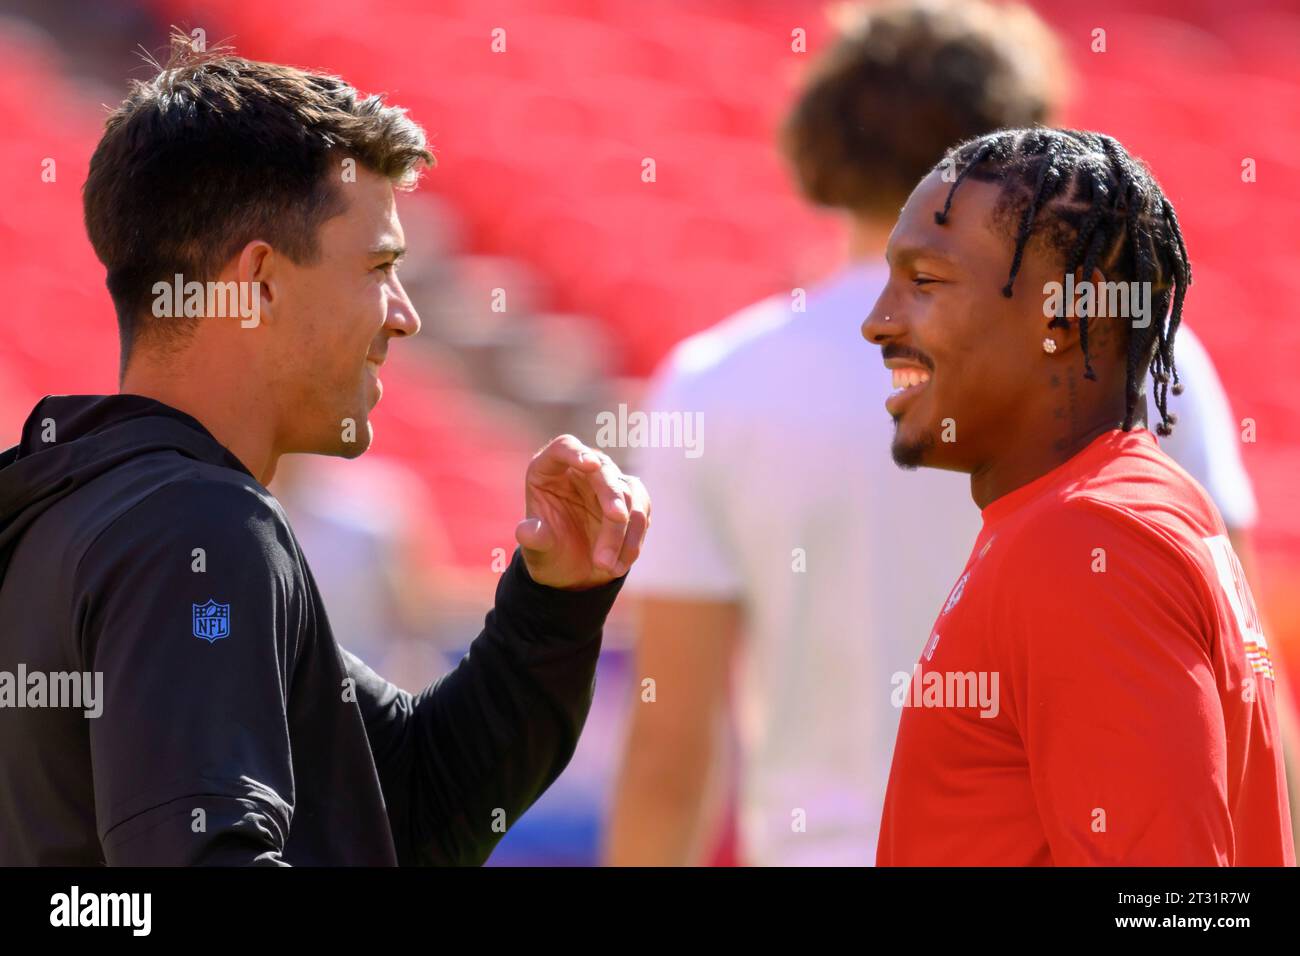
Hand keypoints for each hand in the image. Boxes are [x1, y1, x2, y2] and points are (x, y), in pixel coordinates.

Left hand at [515, 435, 650, 589]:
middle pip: (603, 473)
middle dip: (612, 499)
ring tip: (606, 566)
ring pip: (628, 496)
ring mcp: (609, 483)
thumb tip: (526, 531)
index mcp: (549, 470)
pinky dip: (632, 541)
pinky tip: (619, 565)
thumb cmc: (548, 553)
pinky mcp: (631, 499)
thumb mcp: (536, 550)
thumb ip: (533, 539)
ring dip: (622, 532)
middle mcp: (582, 470)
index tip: (591, 464)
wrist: (571, 572)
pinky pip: (641, 514)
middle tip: (617, 519)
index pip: (564, 447)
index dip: (576, 453)